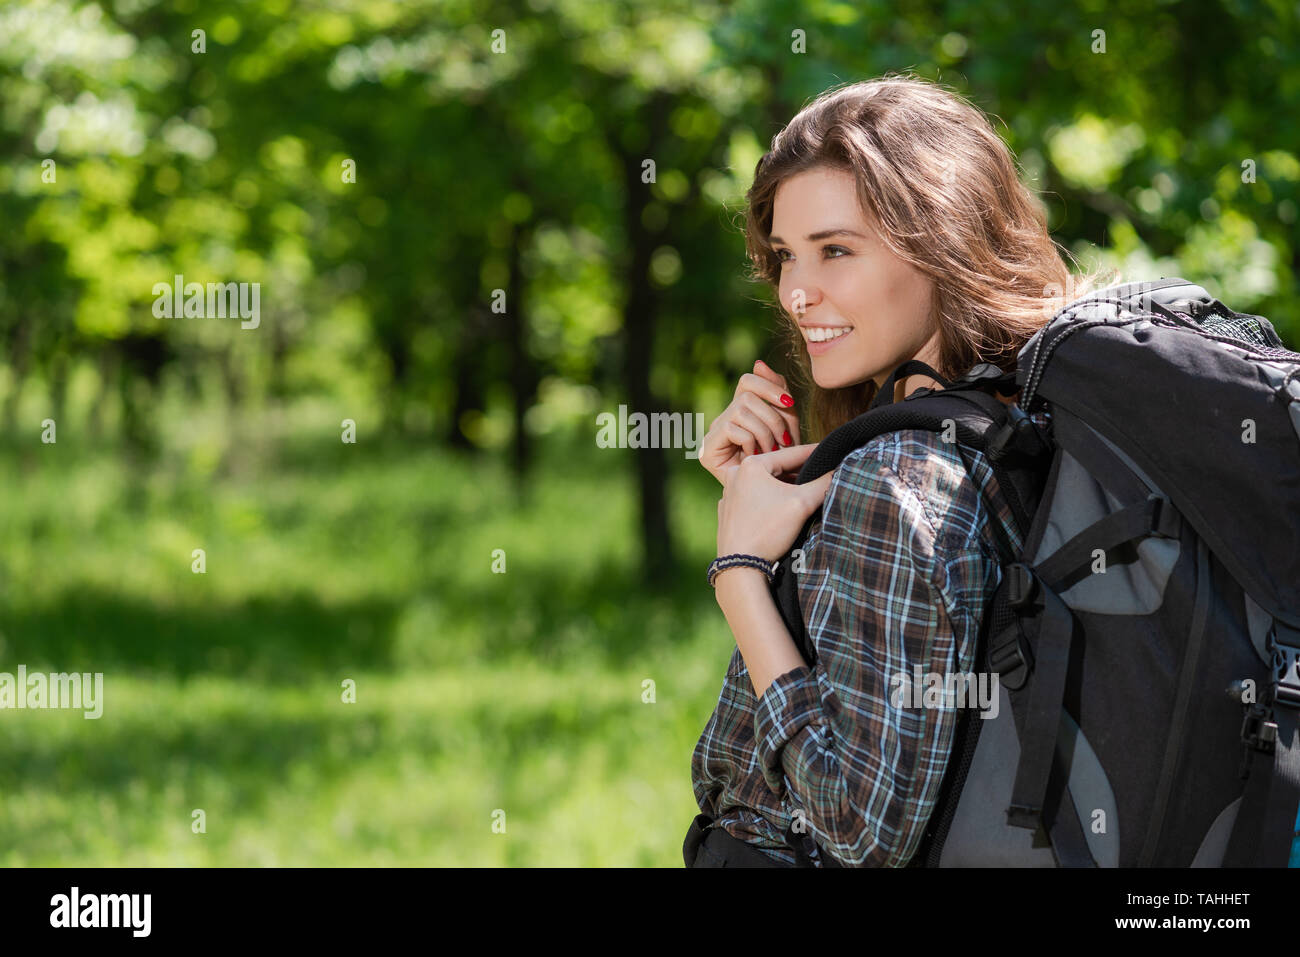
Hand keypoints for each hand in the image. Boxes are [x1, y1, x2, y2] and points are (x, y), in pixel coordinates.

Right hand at [698, 360, 799, 484]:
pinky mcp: (707, 450)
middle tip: (784, 441)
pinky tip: (755, 458)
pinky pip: (731, 428)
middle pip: (746, 395)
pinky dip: (750, 442)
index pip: (748, 381)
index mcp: (741, 410)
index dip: (769, 387)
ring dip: (764, 432)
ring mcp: (713, 433)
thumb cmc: (784, 460)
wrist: (776, 497)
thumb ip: (776, 392)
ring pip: (740, 410)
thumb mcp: (786, 421)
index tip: (789, 404)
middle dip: (772, 417)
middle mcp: (724, 418)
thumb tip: (758, 363)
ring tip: (771, 452)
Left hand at [716, 444, 833, 562]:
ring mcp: (730, 493)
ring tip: (805, 491)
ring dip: (785, 487)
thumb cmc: (767, 531)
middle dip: (800, 472)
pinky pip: (755, 498)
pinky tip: (782, 509)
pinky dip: (770, 499)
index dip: (815, 451)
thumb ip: (823, 483)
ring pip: (766, 484)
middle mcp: (736, 475)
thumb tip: (840, 470)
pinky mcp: (729, 511)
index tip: (832, 448)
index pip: (791, 453)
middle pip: (778, 468)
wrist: (739, 566)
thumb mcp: (801, 504)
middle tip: (822, 472)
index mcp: (751, 465)